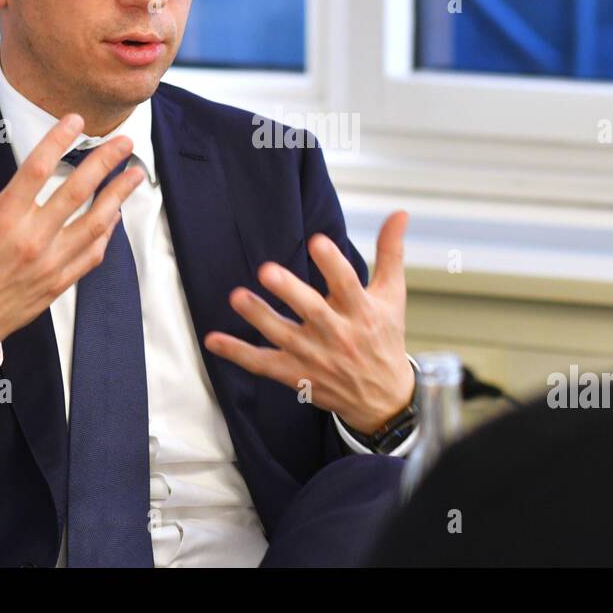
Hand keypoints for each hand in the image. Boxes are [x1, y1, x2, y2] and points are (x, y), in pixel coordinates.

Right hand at [0, 114, 143, 361]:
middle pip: (77, 192)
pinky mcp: (59, 280)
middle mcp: (31, 239)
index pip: (35, 170)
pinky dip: (108, 232)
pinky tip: (116, 215)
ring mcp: (49, 262)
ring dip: (118, 196)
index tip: (74, 121)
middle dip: (104, 162)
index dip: (57, 142)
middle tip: (124, 142)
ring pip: (94, 223)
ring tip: (134, 174)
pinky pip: (92, 253)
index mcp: (2, 220)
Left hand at [203, 211, 413, 434]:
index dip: (333, 264)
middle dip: (290, 291)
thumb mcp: (392, 296)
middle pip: (312, 311)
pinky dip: (238, 354)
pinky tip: (213, 340)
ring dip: (259, 316)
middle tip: (267, 270)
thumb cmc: (384, 338)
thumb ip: (391, 253)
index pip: (349, 285)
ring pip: (283, 336)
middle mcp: (338, 335)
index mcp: (362, 312)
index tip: (318, 241)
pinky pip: (263, 364)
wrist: (382, 398)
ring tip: (237, 297)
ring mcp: (314, 356)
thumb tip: (399, 214)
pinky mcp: (296, 374)